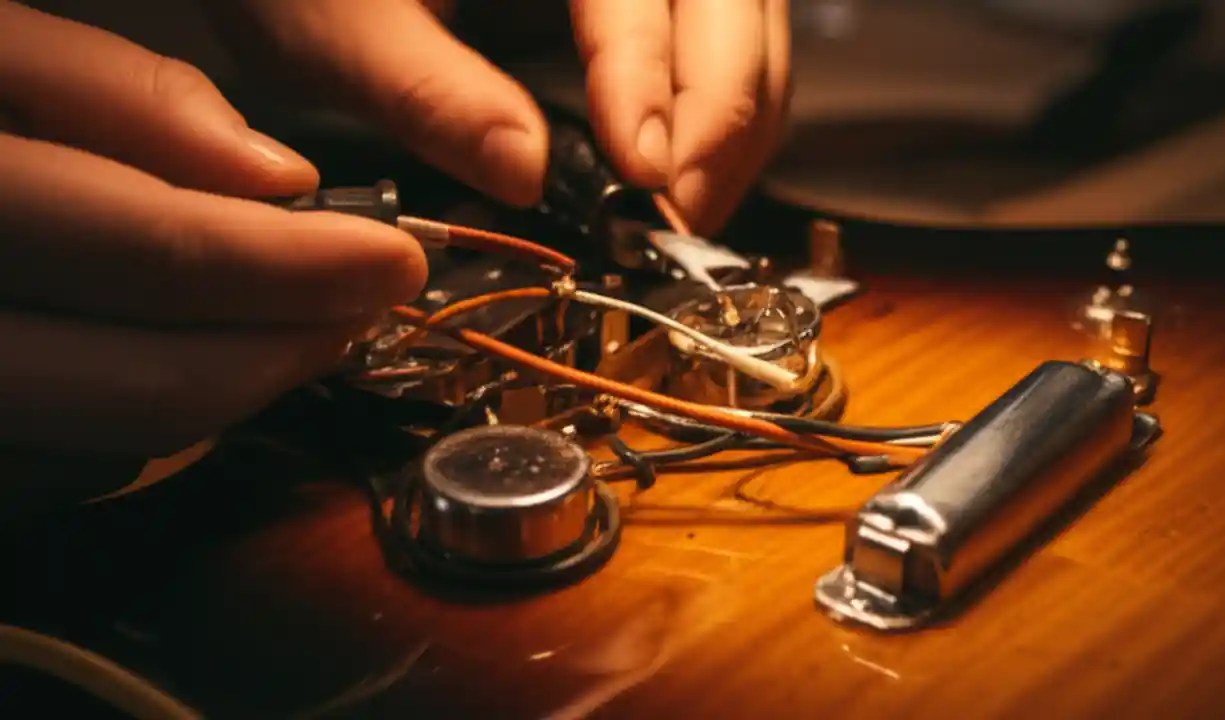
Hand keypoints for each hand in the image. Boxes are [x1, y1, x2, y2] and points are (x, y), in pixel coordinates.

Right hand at [0, 2, 427, 457]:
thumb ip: (114, 95)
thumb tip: (274, 177)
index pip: (150, 250)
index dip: (292, 265)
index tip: (391, 255)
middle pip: (144, 382)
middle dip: (284, 350)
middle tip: (364, 305)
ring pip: (110, 445)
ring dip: (229, 390)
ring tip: (289, 324)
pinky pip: (54, 475)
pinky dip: (139, 426)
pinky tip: (167, 354)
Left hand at [210, 0, 789, 234]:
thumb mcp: (334, 19)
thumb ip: (426, 89)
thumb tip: (524, 175)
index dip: (652, 84)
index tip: (643, 181)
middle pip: (737, 10)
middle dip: (721, 122)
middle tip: (674, 225)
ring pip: (749, 29)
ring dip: (732, 124)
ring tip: (680, 214)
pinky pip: (725, 40)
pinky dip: (716, 110)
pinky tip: (672, 172)